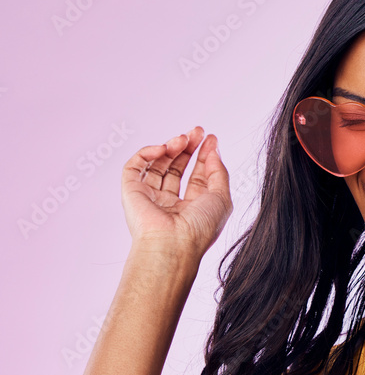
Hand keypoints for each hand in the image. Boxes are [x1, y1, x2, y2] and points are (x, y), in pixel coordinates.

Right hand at [121, 127, 232, 257]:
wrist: (173, 243)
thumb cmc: (200, 227)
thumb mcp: (222, 197)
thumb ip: (219, 173)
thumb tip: (214, 152)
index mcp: (192, 207)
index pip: (197, 177)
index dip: (204, 156)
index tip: (211, 139)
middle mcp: (171, 203)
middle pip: (177, 168)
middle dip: (188, 148)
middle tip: (196, 131)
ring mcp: (151, 197)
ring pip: (158, 165)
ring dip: (171, 148)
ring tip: (183, 138)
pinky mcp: (132, 192)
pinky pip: (135, 166)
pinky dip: (147, 153)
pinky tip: (163, 149)